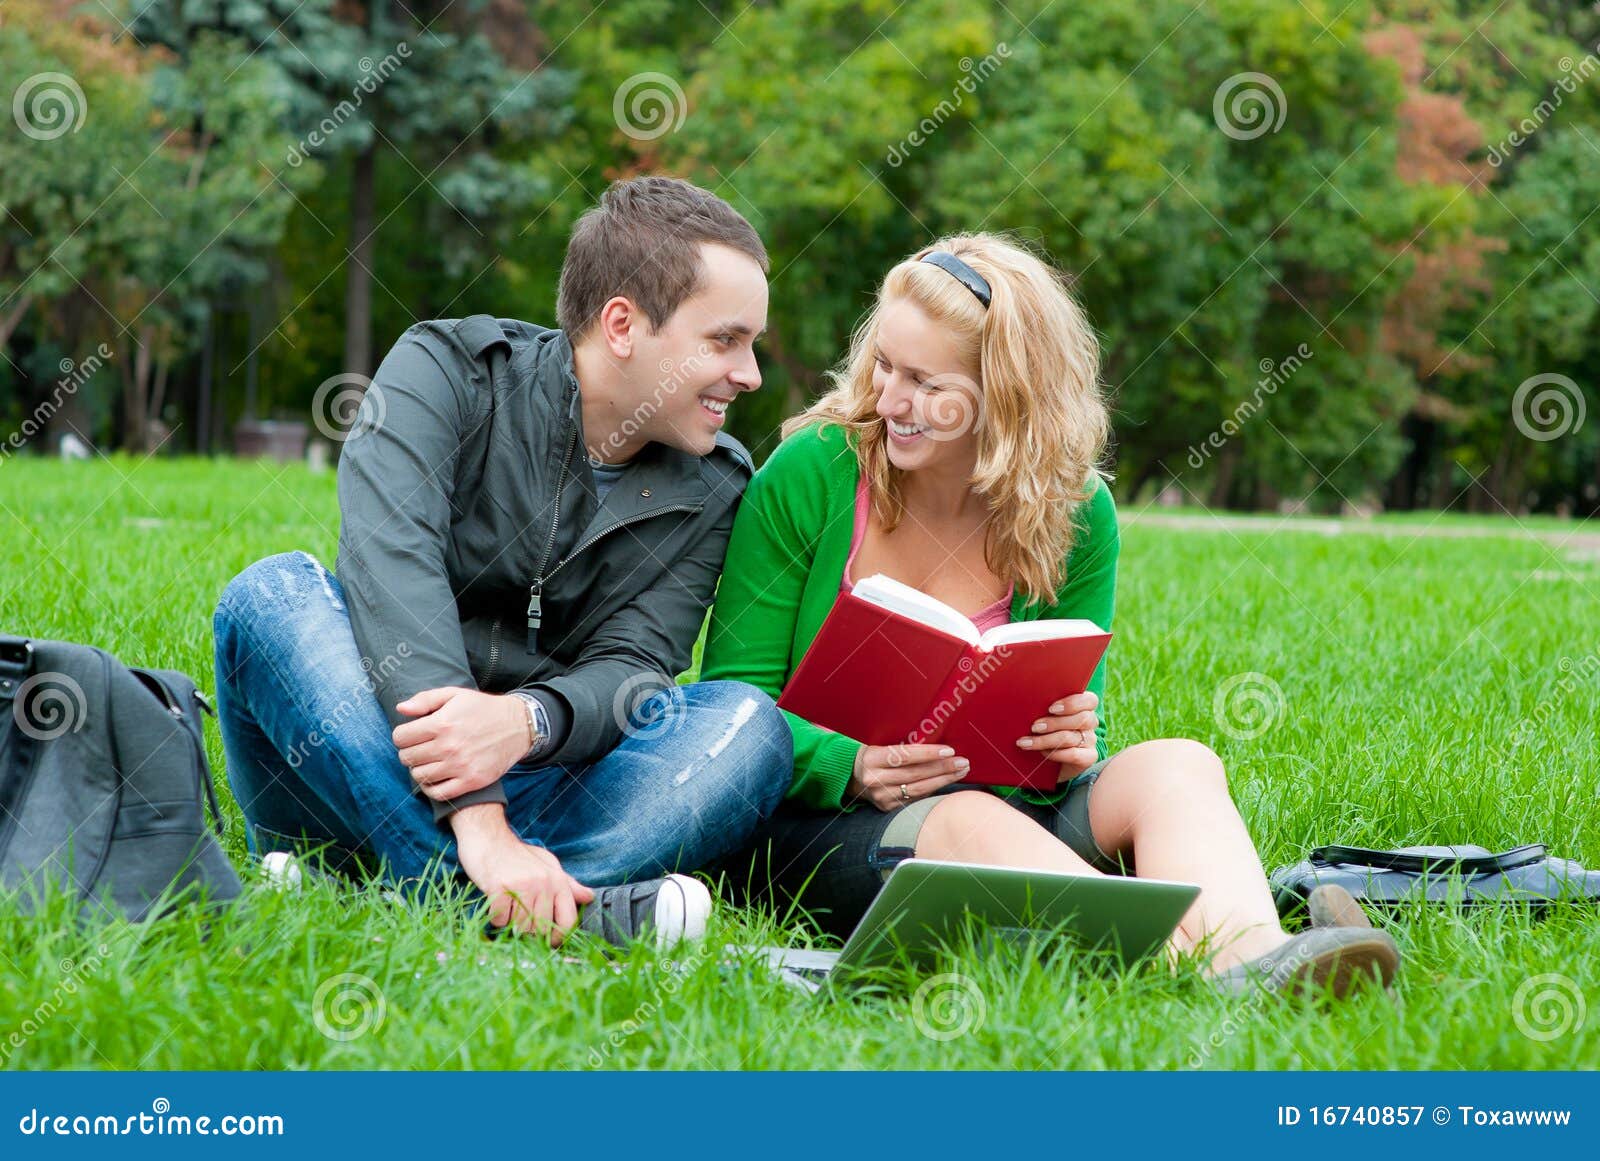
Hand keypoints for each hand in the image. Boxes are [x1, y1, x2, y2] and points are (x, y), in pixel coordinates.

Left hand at [393, 687, 530, 801]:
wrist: (517, 726)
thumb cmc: (483, 709)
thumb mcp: (455, 695)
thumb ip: (425, 699)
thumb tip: (400, 709)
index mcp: (442, 723)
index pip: (400, 738)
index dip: (402, 735)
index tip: (411, 734)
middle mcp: (449, 746)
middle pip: (407, 757)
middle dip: (409, 751)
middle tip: (421, 748)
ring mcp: (460, 766)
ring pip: (419, 776)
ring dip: (419, 769)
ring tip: (429, 760)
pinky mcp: (471, 781)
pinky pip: (438, 793)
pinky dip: (431, 788)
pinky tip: (436, 777)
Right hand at [451, 804, 593, 944]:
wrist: (488, 836)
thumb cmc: (517, 856)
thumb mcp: (547, 865)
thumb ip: (568, 884)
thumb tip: (589, 897)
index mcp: (558, 881)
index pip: (568, 920)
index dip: (558, 937)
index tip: (547, 941)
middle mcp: (543, 883)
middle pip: (542, 929)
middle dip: (529, 931)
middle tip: (518, 917)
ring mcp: (522, 885)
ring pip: (521, 927)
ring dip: (511, 924)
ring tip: (507, 906)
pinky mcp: (499, 888)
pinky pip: (500, 920)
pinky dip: (496, 917)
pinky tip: (496, 902)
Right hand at [846, 743, 969, 811]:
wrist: (851, 776)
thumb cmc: (874, 755)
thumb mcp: (882, 746)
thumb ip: (904, 748)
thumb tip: (938, 744)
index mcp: (873, 759)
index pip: (905, 756)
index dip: (928, 753)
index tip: (949, 751)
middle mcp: (875, 779)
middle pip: (915, 774)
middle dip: (942, 768)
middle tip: (963, 762)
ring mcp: (881, 796)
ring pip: (918, 789)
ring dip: (943, 780)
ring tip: (960, 772)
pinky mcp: (887, 808)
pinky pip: (915, 799)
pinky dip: (933, 791)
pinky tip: (946, 783)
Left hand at [1013, 691, 1099, 783]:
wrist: (1049, 760)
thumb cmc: (1044, 729)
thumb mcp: (1044, 714)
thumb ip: (1043, 705)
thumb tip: (1025, 699)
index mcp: (1084, 706)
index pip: (1090, 700)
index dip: (1072, 703)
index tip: (1051, 708)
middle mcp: (1090, 722)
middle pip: (1080, 719)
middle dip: (1054, 723)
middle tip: (1034, 727)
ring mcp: (1091, 740)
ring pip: (1071, 737)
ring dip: (1046, 740)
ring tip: (1026, 742)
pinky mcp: (1089, 757)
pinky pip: (1074, 754)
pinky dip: (1055, 754)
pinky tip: (1041, 753)